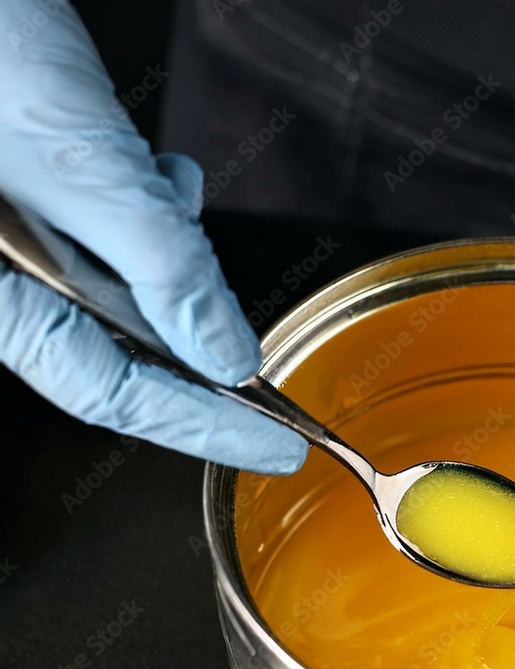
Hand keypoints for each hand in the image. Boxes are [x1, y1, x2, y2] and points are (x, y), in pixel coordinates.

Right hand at [0, 2, 306, 473]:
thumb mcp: (82, 163)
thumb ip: (161, 267)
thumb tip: (228, 356)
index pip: (113, 393)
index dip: (204, 426)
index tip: (277, 447)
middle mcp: (3, 280)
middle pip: (119, 352)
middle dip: (199, 346)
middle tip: (268, 371)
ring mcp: (13, 238)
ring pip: (120, 290)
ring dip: (177, 263)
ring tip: (185, 215)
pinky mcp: (31, 192)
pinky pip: (105, 232)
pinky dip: (150, 211)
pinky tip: (160, 175)